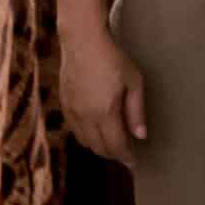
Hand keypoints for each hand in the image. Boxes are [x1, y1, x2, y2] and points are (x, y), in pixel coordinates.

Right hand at [61, 24, 148, 165]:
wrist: (82, 41)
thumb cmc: (113, 58)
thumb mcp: (134, 82)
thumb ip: (136, 111)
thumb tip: (141, 135)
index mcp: (104, 113)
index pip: (115, 145)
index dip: (125, 157)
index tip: (134, 162)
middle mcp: (85, 117)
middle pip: (98, 147)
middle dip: (113, 154)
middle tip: (125, 154)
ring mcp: (72, 111)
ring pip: (84, 141)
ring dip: (98, 147)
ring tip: (112, 144)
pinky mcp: (64, 104)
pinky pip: (74, 130)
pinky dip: (85, 136)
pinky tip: (95, 130)